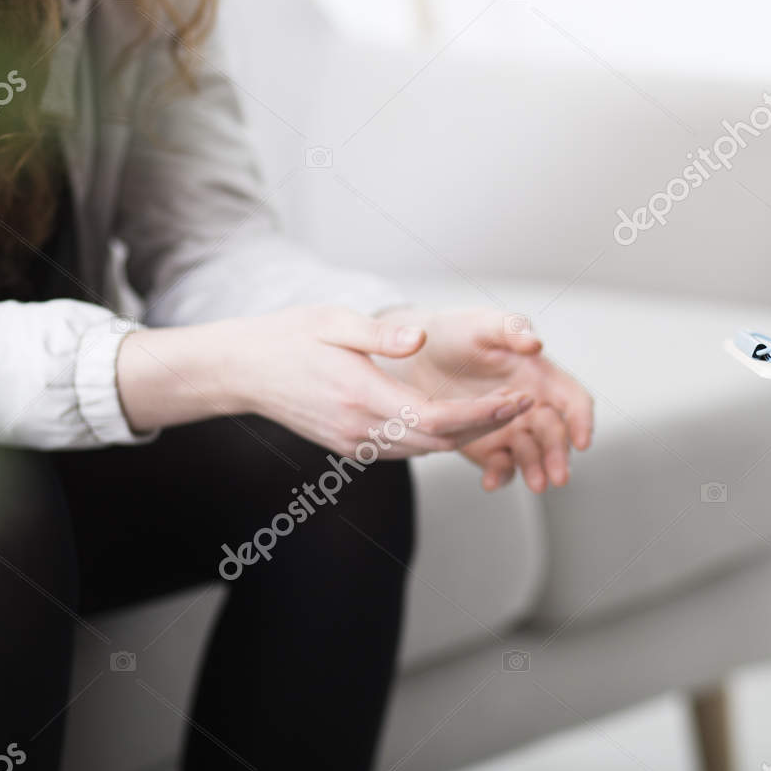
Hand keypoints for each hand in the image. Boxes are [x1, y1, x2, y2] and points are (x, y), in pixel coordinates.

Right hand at [118, 304, 535, 458]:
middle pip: (440, 439)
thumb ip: (380, 334)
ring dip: (467, 434)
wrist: (242, 371)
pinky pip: (407, 448)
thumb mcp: (333, 321)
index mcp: (362, 397)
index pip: (438, 416)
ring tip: (507, 411)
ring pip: (426, 448)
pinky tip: (462, 420)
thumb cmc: (288, 337)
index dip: (484, 413)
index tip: (518, 398)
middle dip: (488, 424)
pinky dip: (439, 437)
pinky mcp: (353, 446)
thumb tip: (421, 338)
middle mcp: (362, 430)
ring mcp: (356, 444)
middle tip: (528, 404)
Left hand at [378, 307, 593, 492]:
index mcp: (541, 376)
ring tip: (535, 483)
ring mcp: (509, 428)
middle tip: (558, 475)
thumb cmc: (458, 332)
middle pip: (555, 435)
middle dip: (559, 455)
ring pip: (532, 455)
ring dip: (536, 470)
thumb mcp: (484, 323)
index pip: (573, 401)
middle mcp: (531, 406)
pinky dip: (499, 475)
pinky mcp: (486, 446)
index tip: (583, 441)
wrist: (418, 354)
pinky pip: (500, 465)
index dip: (581, 421)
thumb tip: (536, 343)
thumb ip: (512, 328)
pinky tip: (491, 481)